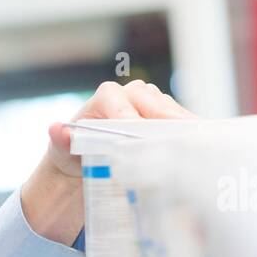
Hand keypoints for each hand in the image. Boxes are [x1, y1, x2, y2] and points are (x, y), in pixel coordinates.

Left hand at [21, 79, 195, 242]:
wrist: (85, 162)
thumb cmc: (74, 153)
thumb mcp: (63, 149)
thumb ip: (61, 140)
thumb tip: (56, 130)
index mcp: (109, 95)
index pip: (125, 103)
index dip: (134, 119)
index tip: (141, 136)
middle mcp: (134, 94)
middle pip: (156, 105)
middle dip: (168, 124)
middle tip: (182, 142)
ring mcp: (154, 105)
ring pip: (174, 114)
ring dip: (185, 130)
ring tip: (198, 147)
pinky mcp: (168, 119)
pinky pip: (182, 125)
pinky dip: (190, 137)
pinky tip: (201, 150)